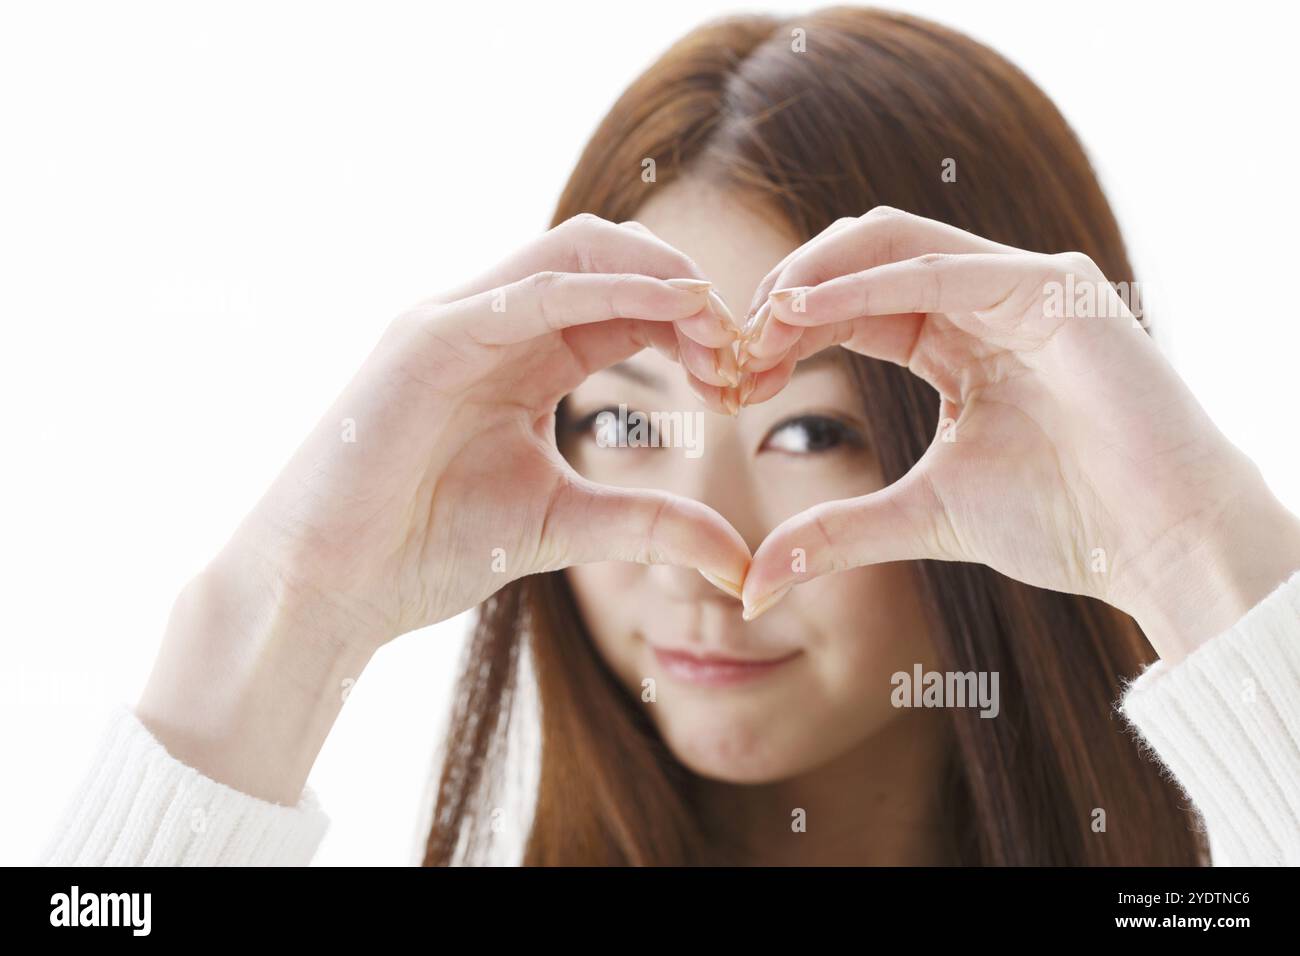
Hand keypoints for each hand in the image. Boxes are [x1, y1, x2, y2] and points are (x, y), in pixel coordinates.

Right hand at [221, 213, 750, 650]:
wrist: (331, 587)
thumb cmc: (427, 550)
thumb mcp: (566, 526)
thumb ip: (651, 524)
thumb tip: (739, 559)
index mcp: (526, 358)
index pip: (628, 308)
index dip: (696, 328)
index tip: (750, 376)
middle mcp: (494, 324)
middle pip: (612, 260)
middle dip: (689, 293)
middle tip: (746, 348)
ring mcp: (458, 320)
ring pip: (576, 250)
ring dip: (660, 275)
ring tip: (720, 322)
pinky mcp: (428, 335)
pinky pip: (534, 288)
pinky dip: (609, 286)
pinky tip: (673, 307)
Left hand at [736, 207, 1299, 660]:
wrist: (1159, 545)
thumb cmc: (1063, 523)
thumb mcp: (922, 516)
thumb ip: (838, 531)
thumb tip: (757, 582)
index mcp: (958, 339)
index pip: (850, 307)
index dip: (785, 332)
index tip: (732, 378)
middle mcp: (987, 298)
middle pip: (860, 257)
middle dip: (786, 295)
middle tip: (733, 349)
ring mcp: (1022, 284)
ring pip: (891, 243)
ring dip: (812, 277)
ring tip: (756, 327)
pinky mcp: (1052, 286)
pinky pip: (936, 270)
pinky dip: (859, 284)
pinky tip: (799, 312)